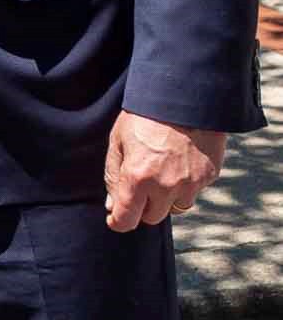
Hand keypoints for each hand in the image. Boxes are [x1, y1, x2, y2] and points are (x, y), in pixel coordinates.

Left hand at [104, 112, 226, 231]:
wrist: (184, 97)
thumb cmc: (144, 116)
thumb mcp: (118, 140)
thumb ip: (113, 175)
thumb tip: (112, 205)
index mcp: (137, 178)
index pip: (127, 220)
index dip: (119, 221)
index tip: (116, 218)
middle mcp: (165, 186)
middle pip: (152, 217)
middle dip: (143, 206)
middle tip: (140, 185)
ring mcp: (190, 184)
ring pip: (176, 207)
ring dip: (167, 198)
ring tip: (162, 170)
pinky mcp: (208, 177)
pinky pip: (194, 191)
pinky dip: (186, 183)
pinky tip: (180, 161)